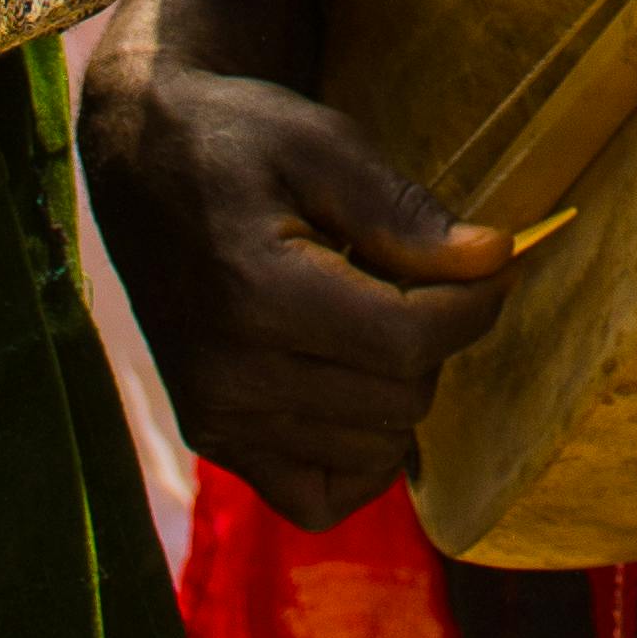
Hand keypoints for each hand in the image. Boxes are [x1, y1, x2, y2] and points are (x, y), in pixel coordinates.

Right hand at [77, 0, 510, 528]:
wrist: (143, 163)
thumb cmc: (237, 140)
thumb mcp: (321, 144)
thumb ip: (403, 212)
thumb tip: (492, 260)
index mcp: (255, 293)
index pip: (408, 340)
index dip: (473, 305)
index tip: (490, 264)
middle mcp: (229, 375)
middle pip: (400, 398)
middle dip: (438, 337)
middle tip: (423, 278)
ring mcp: (217, 418)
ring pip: (374, 448)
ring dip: (402, 389)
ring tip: (375, 317)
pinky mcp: (213, 439)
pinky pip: (320, 497)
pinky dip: (361, 458)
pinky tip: (360, 389)